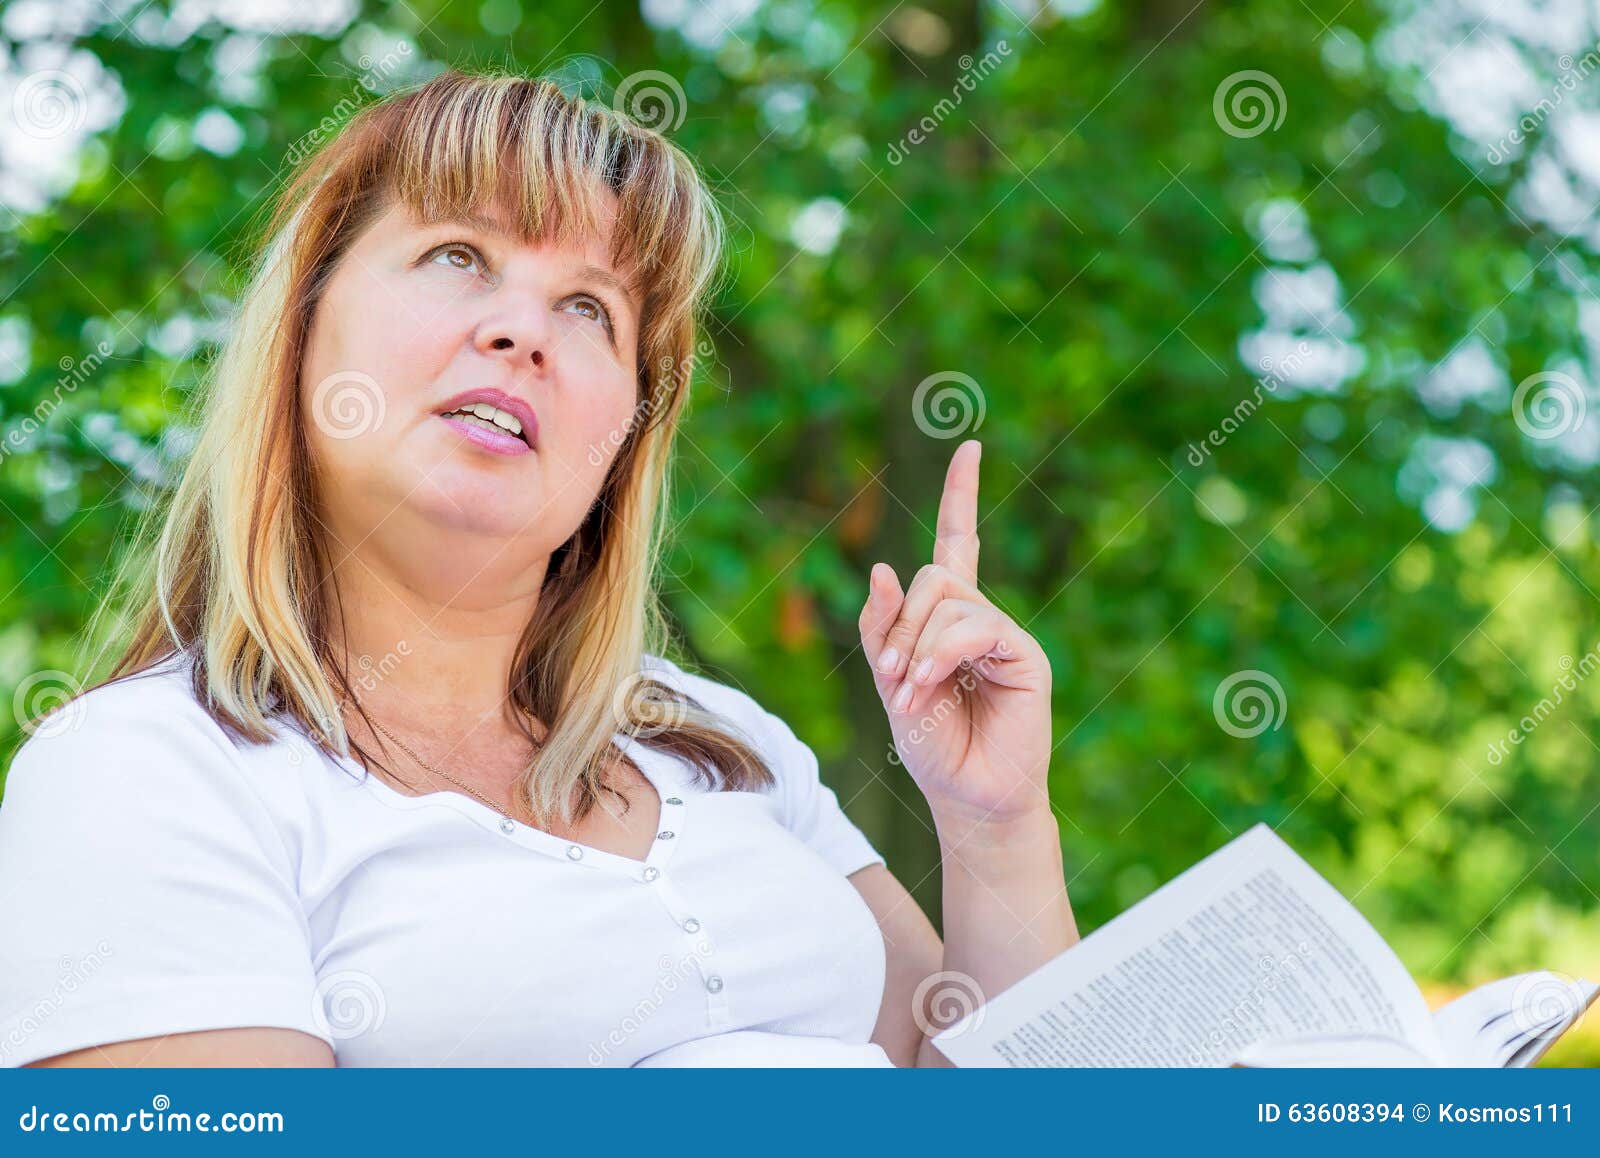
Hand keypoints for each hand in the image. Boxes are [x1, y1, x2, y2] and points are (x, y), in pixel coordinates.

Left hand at [858, 439, 1054, 835]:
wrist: (967, 796)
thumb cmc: (932, 743)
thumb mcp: (889, 681)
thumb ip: (883, 628)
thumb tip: (882, 566)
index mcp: (947, 618)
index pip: (957, 543)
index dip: (962, 496)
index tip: (971, 447)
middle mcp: (979, 617)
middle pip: (935, 576)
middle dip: (902, 625)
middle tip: (894, 680)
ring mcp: (1004, 633)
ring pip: (950, 599)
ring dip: (918, 647)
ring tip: (913, 694)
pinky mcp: (1024, 655)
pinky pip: (975, 626)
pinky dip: (942, 651)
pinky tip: (931, 682)